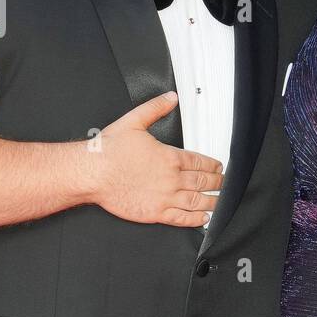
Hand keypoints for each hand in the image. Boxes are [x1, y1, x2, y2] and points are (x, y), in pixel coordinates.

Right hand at [88, 91, 222, 227]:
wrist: (92, 173)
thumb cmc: (109, 151)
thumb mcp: (134, 121)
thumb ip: (155, 108)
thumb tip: (170, 97)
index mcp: (170, 157)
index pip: (200, 162)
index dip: (213, 166)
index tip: (219, 168)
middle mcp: (172, 179)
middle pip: (203, 182)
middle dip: (217, 183)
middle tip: (224, 184)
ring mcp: (165, 197)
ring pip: (197, 201)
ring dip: (212, 201)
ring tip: (220, 202)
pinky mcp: (155, 213)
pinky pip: (181, 218)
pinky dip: (195, 219)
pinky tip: (202, 218)